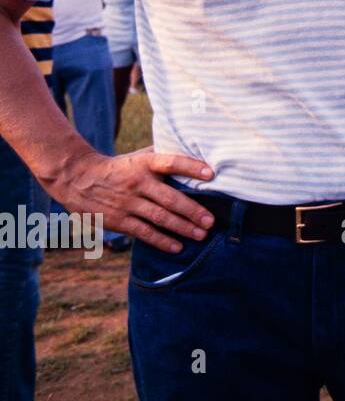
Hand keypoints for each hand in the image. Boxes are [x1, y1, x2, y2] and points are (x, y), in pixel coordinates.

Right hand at [46, 147, 214, 251]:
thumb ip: (163, 156)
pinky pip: (144, 232)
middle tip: (211, 221)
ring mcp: (127, 203)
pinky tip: (177, 246)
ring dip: (182, 228)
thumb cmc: (119, 167)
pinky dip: (162, 241)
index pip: (170, 162)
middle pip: (170, 198)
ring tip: (201, 234)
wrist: (76, 178)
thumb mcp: (138, 156)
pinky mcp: (118, 220)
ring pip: (159, 217)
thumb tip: (194, 153)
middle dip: (193, 211)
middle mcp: (137, 183)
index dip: (190, 166)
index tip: (211, 173)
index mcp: (145, 164)